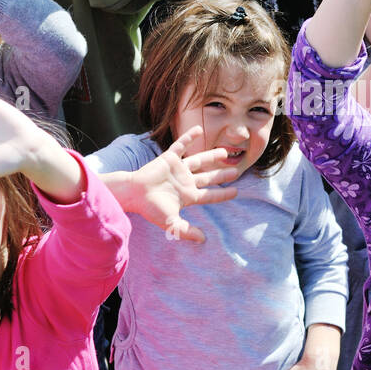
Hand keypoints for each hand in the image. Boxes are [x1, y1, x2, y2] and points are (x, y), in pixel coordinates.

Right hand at [102, 127, 238, 241]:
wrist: (134, 193)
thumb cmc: (150, 208)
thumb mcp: (171, 223)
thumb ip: (187, 231)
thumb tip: (203, 240)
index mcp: (187, 195)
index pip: (209, 195)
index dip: (223, 194)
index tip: (236, 192)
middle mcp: (184, 181)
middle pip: (208, 177)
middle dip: (221, 174)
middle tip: (237, 171)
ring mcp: (177, 169)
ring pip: (198, 160)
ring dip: (211, 156)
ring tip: (224, 152)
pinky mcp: (169, 158)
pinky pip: (181, 145)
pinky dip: (189, 137)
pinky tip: (199, 129)